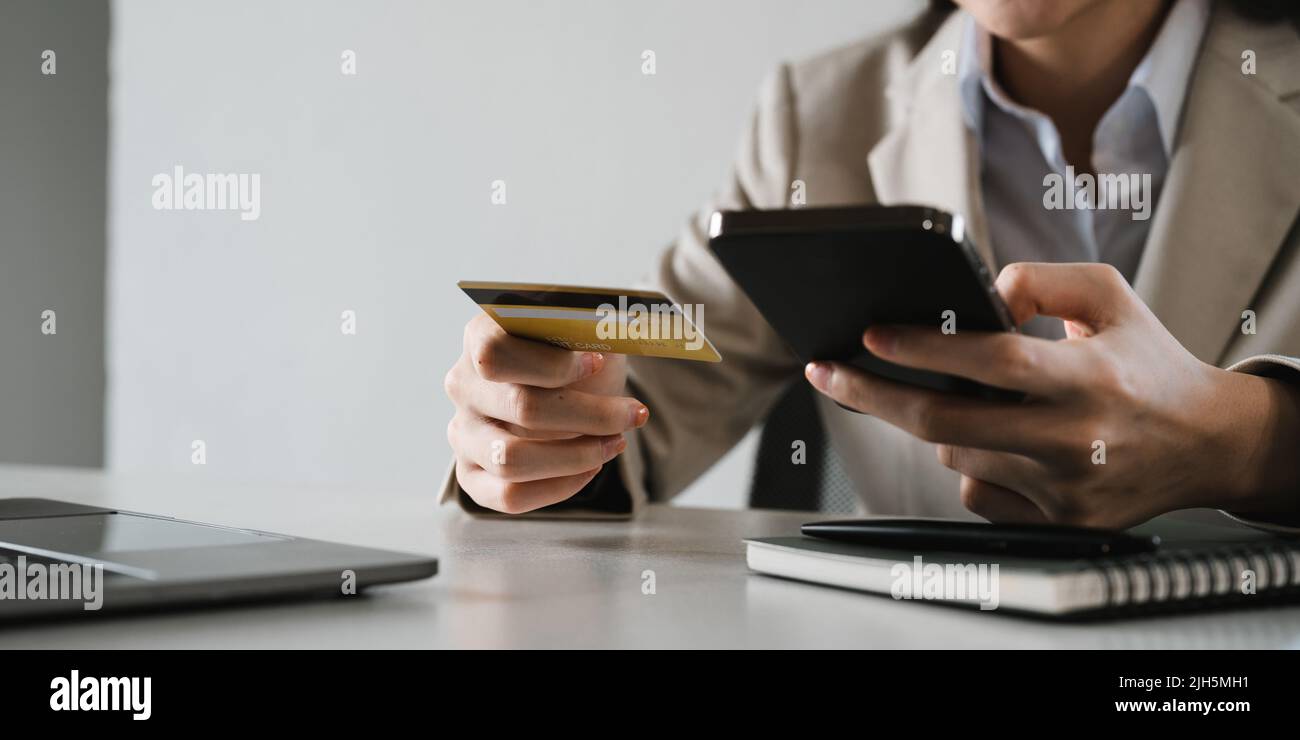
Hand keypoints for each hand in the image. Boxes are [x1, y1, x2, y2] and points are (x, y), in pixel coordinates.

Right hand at [444, 314, 648, 513]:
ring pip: (510, 460)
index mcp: (480, 336)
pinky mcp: (471, 473)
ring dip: (577, 456)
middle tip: (633, 413)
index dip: (551, 363)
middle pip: (521, 407)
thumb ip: (589, 326)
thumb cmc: (576, 353)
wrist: (568, 386)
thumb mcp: (585, 328)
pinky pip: (508, 496)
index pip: (496, 353)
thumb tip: (609, 337)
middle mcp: (463, 385)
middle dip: (589, 414)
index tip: (599, 364)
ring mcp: (462, 432)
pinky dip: (559, 486)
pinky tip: (591, 467)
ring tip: (615, 442)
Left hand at [805, 262, 1299, 528]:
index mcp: (1091, 377)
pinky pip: (977, 494)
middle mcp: (1074, 439)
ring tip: (966, 399)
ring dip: (939, 424)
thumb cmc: (1148, 363)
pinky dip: (972, 465)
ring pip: (956, 455)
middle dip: (873, 395)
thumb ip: (1043, 280)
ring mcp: (1063, 489)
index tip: (871, 336)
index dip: (925, 349)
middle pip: (947, 424)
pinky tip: (998, 443)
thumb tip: (981, 294)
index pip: (992, 363)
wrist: (1206, 443)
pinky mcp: (1057, 523)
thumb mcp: (1111, 297)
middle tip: (828, 371)